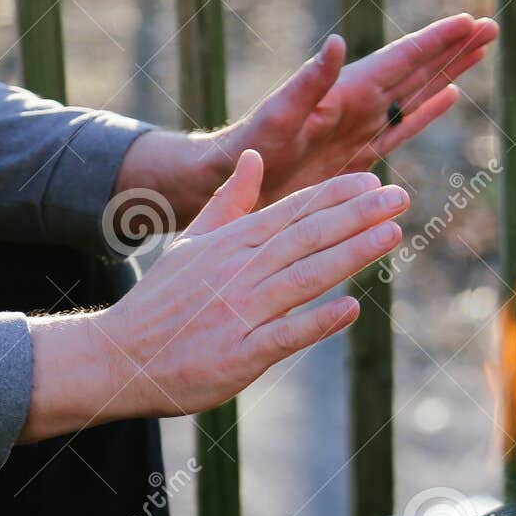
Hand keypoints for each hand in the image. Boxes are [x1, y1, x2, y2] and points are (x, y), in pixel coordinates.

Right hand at [19, 151, 406, 439]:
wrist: (116, 358)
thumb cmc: (162, 303)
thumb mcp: (191, 243)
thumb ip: (229, 202)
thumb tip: (255, 157)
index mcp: (231, 243)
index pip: (292, 211)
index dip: (336, 195)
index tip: (374, 180)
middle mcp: (238, 272)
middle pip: (306, 236)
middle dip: (356, 215)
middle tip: (399, 197)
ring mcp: (239, 312)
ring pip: (303, 277)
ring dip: (349, 255)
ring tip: (390, 236)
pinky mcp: (239, 353)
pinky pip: (284, 335)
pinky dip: (317, 322)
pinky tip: (351, 308)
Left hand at [227, 12, 496, 202]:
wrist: (227, 185)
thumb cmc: (246, 154)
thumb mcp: (276, 118)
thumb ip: (307, 83)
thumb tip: (338, 43)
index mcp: (345, 93)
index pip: (401, 61)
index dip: (436, 42)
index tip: (469, 22)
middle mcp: (356, 104)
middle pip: (415, 69)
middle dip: (452, 48)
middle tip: (490, 25)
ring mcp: (359, 127)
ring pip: (414, 93)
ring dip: (446, 71)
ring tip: (478, 49)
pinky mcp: (357, 154)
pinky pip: (401, 127)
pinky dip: (426, 111)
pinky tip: (446, 96)